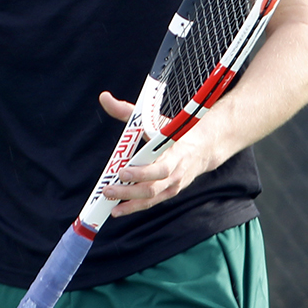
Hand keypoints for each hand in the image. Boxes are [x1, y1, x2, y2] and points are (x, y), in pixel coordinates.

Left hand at [97, 91, 217, 216]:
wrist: (204, 147)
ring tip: (110, 204)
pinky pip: (151, 202)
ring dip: (130, 203)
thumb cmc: (174, 131)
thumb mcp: (154, 119)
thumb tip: (104, 98)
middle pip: (152, 187)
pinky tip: (119, 209)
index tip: (122, 171)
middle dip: (129, 190)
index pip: (159, 167)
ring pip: (151, 197)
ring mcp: (174, 184)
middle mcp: (175, 171)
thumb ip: (127, 111)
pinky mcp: (170, 192)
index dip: (141, 172)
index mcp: (174, 151)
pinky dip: (134, 207)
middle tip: (108, 189)